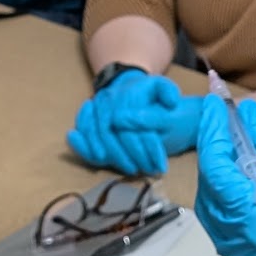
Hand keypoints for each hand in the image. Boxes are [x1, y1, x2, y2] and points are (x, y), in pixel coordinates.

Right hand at [66, 69, 196, 175]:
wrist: (126, 85)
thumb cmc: (146, 92)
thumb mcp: (160, 87)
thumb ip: (167, 92)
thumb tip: (171, 102)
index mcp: (127, 95)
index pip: (138, 125)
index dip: (150, 147)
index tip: (161, 164)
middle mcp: (109, 100)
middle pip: (116, 132)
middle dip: (131, 155)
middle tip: (147, 170)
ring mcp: (96, 107)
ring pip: (98, 134)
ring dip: (114, 155)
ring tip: (131, 169)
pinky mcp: (87, 114)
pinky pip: (84, 132)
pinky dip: (90, 148)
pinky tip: (103, 159)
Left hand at [194, 98, 255, 255]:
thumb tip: (246, 115)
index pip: (217, 173)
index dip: (212, 134)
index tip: (212, 105)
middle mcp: (247, 249)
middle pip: (209, 194)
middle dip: (213, 154)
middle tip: (222, 121)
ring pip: (215, 214)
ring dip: (219, 178)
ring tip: (233, 144)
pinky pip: (231, 229)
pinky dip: (230, 200)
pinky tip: (243, 175)